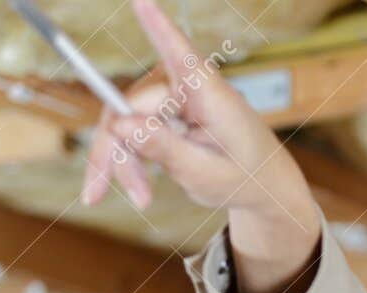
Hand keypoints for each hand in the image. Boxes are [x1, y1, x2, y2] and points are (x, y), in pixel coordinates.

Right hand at [81, 0, 320, 292]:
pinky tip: (138, 190)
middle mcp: (189, 88)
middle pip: (131, 107)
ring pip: (126, 123)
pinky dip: (130, 161)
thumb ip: (164, 149)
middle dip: (118, 152)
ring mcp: (175, 99)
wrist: (263, 186)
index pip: (181, 55)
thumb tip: (119, 125)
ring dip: (123, 162)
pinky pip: (133, 132)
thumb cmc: (245, 177)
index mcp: (212, 96)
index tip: (142, 1)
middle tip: (103, 193)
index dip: (159, 28)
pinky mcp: (166, 113)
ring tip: (141, 199)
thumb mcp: (206, 174)